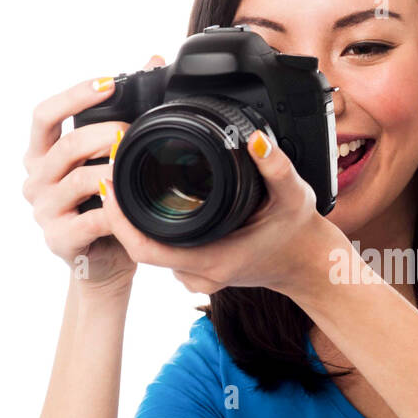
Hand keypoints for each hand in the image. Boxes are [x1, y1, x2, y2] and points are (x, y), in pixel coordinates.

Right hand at [21, 55, 163, 293]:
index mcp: (42, 154)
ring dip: (111, 170)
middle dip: (104, 134)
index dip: (73, 97)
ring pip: (77, 180)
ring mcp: (43, 210)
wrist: (105, 262)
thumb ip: (125, 111)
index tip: (107, 83)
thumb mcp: (112, 157)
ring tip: (135, 167)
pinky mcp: (58, 239)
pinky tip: (129, 205)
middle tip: (134, 133)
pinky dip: (113, 212)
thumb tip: (153, 59)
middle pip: (65, 146)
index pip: (43, 115)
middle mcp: (36, 179)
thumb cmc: (107, 204)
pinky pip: (88, 220)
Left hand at [99, 129, 346, 298]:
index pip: (145, 249)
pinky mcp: (199, 272)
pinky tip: (151, 204)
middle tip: (112, 171)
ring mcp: (198, 277)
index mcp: (214, 259)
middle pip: (141, 248)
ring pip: (152, 252)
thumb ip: (275, 166)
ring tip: (126, 182)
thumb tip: (254, 140)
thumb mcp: (294, 194)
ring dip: (136, 222)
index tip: (109, 186)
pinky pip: (165, 254)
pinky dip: (153, 231)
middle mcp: (201, 274)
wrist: (309, 264)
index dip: (119, 221)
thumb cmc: (300, 232)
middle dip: (121, 213)